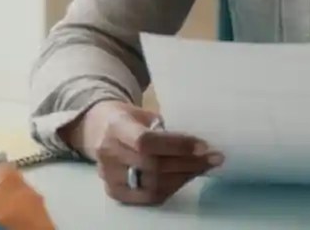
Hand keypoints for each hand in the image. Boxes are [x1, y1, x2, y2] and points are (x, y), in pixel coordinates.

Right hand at [64, 101, 221, 205]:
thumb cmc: (126, 118)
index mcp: (115, 126)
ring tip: (202, 167)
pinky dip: (171, 187)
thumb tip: (199, 145)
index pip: (146, 141)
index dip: (177, 146)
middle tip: (213, 158)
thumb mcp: (141, 112)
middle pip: (153, 166)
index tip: (203, 145)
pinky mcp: (114, 191)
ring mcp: (109, 175)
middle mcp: (108, 152)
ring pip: (153, 185)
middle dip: (188, 163)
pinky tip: (185, 176)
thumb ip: (164, 128)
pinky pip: (149, 196)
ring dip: (184, 177)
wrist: (96, 129)